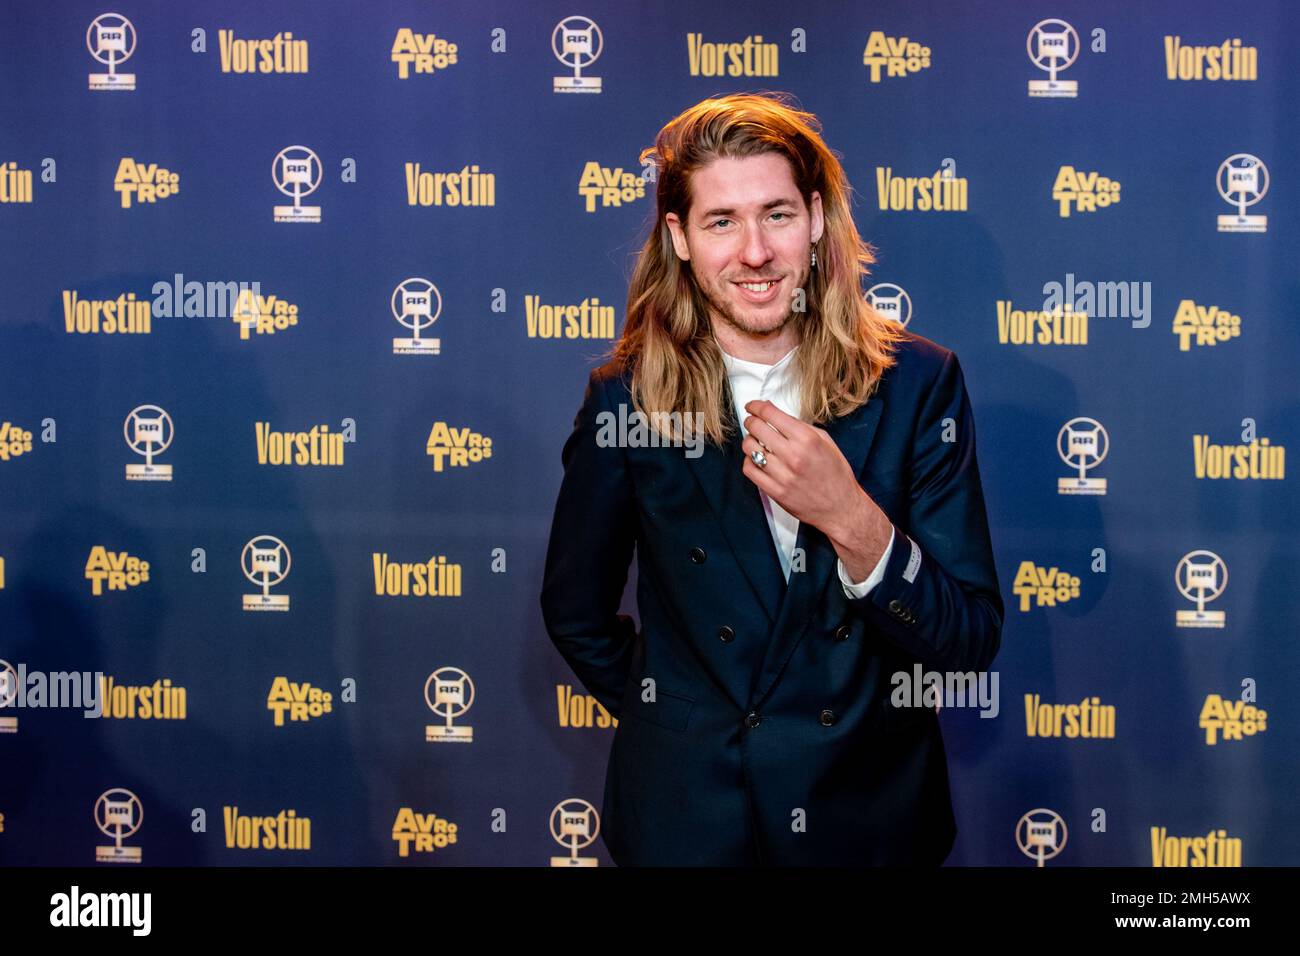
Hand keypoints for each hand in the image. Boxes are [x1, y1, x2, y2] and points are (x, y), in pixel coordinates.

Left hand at [740, 400, 892, 578]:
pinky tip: (756, 460)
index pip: (771, 414)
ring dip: (749, 441)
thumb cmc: (836, 474)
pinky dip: (749, 461)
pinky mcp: (775, 491)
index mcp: (807, 439)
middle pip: (756, 429)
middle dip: (751, 421)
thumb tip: (776, 414)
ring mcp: (782, 475)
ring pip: (749, 449)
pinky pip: (750, 470)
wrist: (841, 507)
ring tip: (755, 442)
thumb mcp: (825, 441)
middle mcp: (793, 455)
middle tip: (752, 421)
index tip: (753, 406)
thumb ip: (800, 426)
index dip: (757, 406)